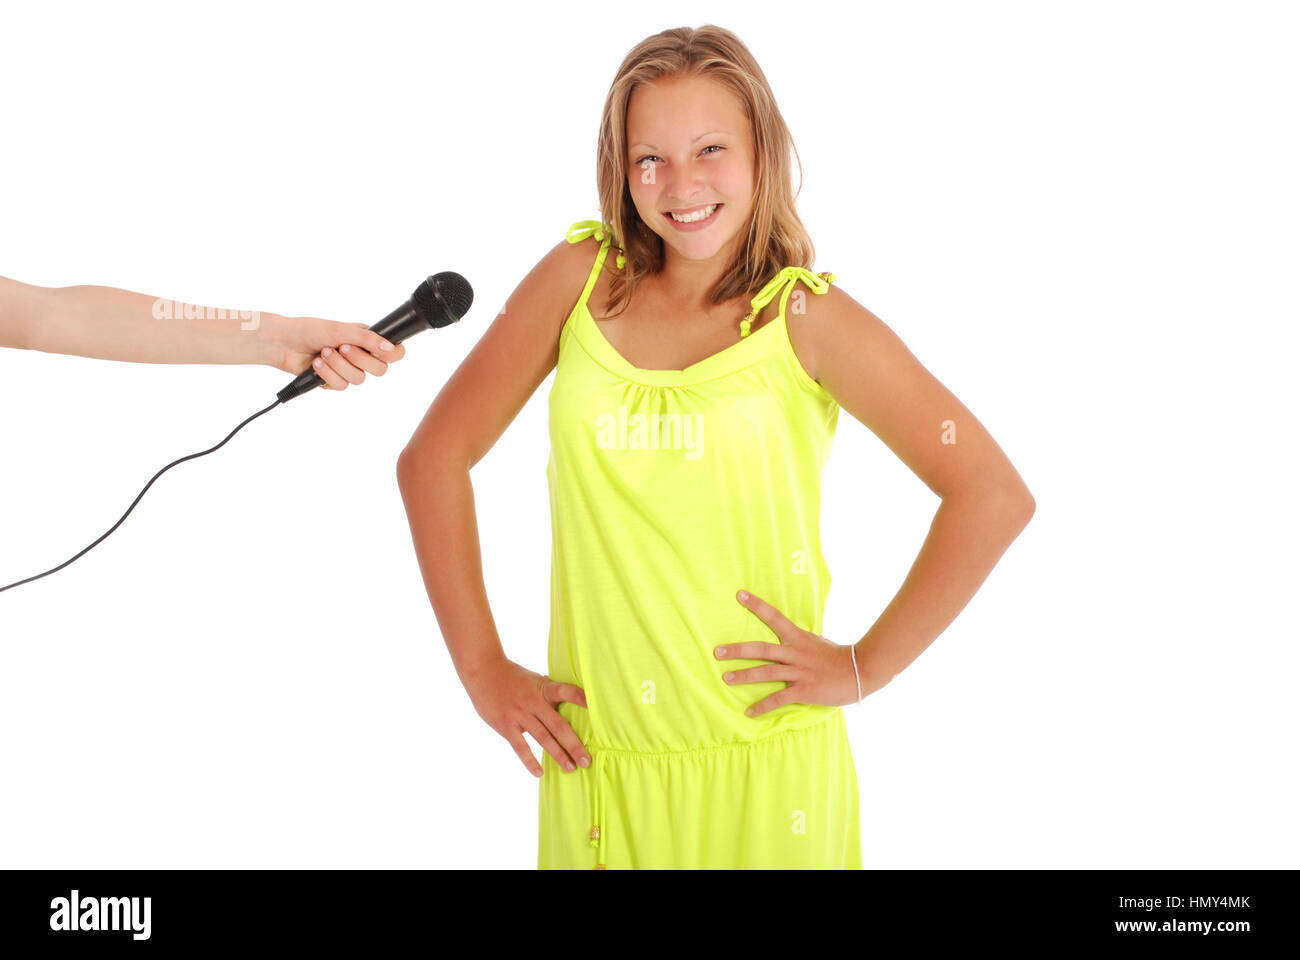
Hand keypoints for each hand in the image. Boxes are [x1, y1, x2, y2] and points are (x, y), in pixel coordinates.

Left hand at [267, 315, 406, 388]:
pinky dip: (328, 374)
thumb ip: (367, 339)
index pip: (393, 353)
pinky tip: (316, 364)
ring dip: (339, 366)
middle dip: (359, 359)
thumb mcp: (341, 330)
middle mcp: (360, 355)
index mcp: (366, 340)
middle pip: (379, 370)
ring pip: (358, 379)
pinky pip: (341, 386)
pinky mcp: (334, 381)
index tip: (378, 351)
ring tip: (323, 353)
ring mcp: (347, 369)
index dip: (390, 355)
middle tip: (342, 347)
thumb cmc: (309, 330)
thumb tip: (390, 347)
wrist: (283, 343)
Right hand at [460, 657, 590, 777]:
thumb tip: (567, 696)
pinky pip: (520, 747)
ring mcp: (520, 715)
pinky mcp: (506, 726)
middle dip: (574, 744)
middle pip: (558, 726)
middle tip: (587, 760)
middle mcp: (534, 702)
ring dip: (558, 755)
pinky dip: (530, 761)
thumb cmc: (511, 675)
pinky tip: (540, 773)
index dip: (581, 698)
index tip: (596, 708)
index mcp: (544, 688)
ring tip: (571, 768)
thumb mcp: (533, 678)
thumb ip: (548, 689)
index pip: (566, 692)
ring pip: (543, 738)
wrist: (482, 671)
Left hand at [717, 589, 862, 715]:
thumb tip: (786, 639)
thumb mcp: (816, 643)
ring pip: (766, 672)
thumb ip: (799, 642)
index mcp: (798, 638)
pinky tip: (749, 712)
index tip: (739, 595)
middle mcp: (795, 653)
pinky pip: (778, 698)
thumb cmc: (837, 658)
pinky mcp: (804, 690)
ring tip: (726, 678)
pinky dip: (762, 706)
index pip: (774, 617)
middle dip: (738, 650)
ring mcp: (799, 672)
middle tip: (718, 652)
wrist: (860, 672)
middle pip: (761, 649)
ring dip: (744, 676)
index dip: (756, 605)